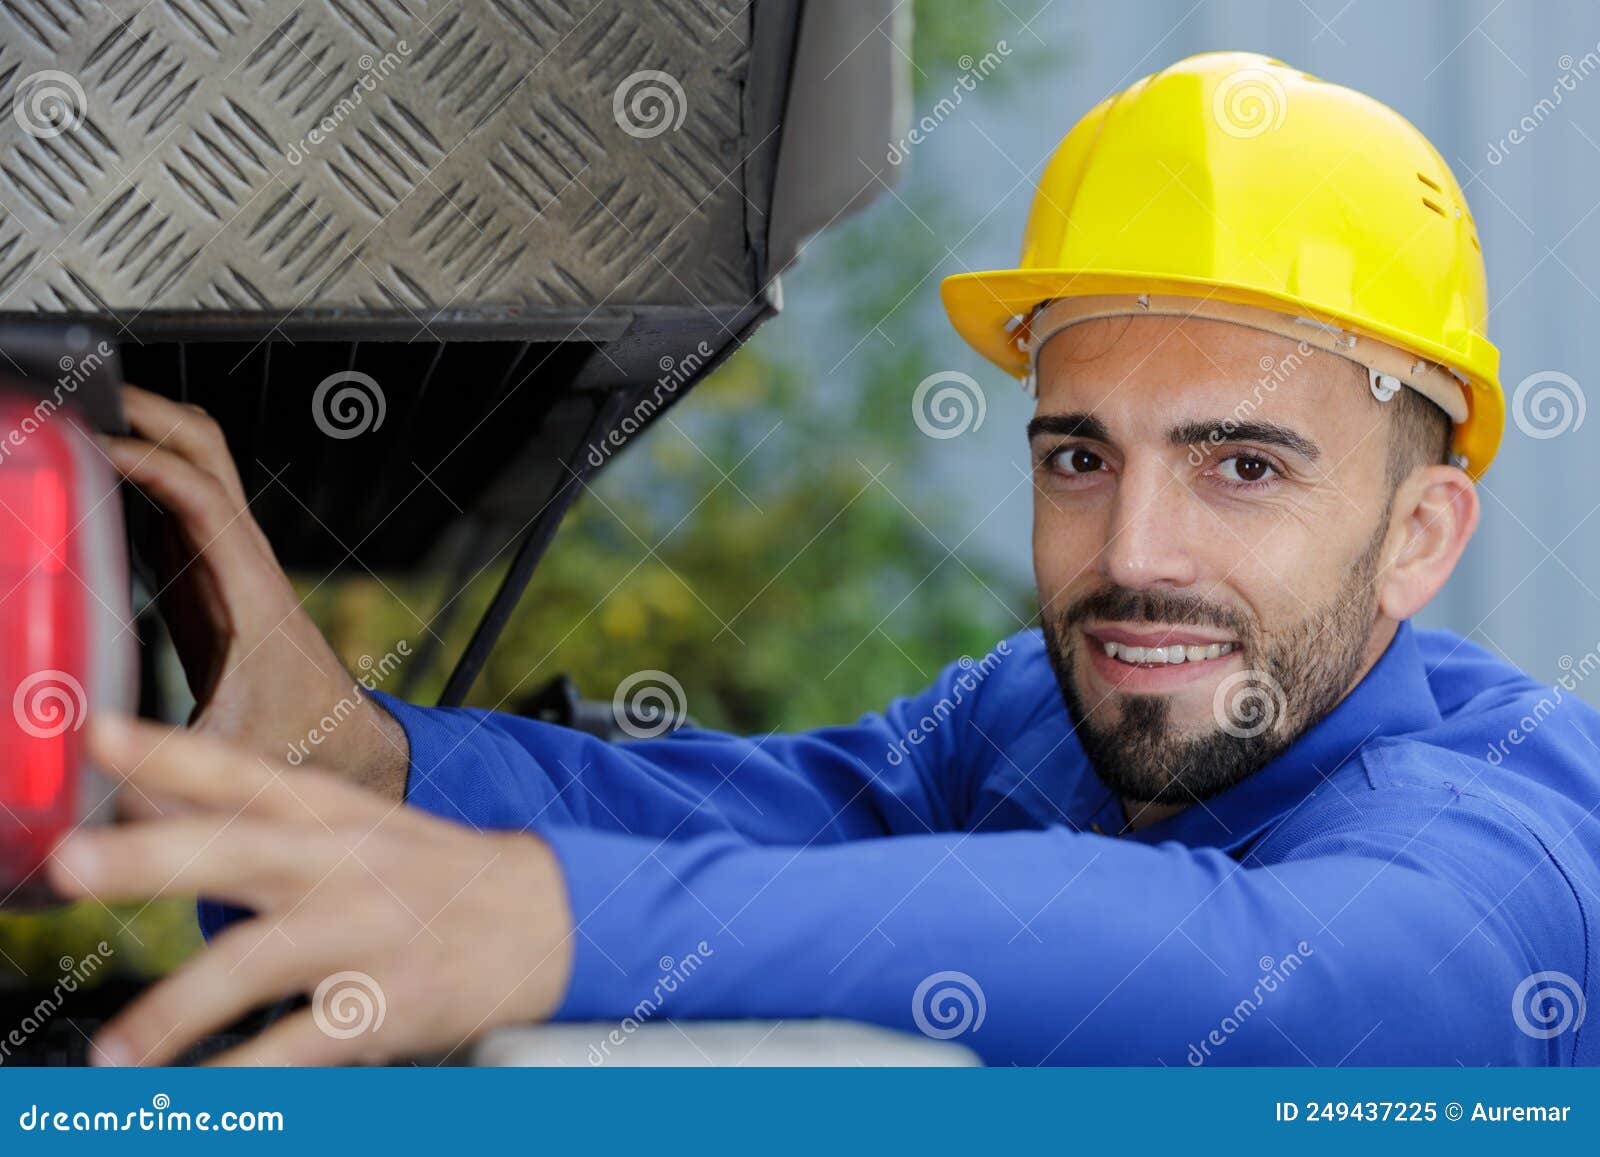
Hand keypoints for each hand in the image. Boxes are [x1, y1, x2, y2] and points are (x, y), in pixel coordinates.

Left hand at [49, 716, 574, 1065]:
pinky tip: (206, 1099)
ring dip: (178, 1008)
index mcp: (325, 812)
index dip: (165, 748)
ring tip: (112, 1055)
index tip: (94, 732)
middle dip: (150, 856)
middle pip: (237, 850)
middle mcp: (339, 862)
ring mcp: (366, 932)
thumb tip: (138, 786)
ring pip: (260, 961)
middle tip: (70, 863)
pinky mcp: (390, 1002)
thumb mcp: (347, 821)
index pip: (237, 769)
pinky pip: (308, 1044)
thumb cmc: (427, 870)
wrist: (545, 917)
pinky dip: (252, 1076)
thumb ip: (244, 809)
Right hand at [102, 385, 408, 797]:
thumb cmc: (302, 745)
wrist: (345, 748)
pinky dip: (137, 478)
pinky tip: (90, 482)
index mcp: (251, 593)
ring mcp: (227, 566)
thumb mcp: (227, 761)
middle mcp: (244, 565)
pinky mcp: (208, 581)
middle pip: (206, 454)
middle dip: (148, 413)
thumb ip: (161, 767)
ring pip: (195, 470)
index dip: (147, 461)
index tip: (90, 445)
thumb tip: (89, 768)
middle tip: (83, 397)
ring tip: (77, 424)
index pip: (203, 497)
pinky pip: (174, 508)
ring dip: (145, 436)